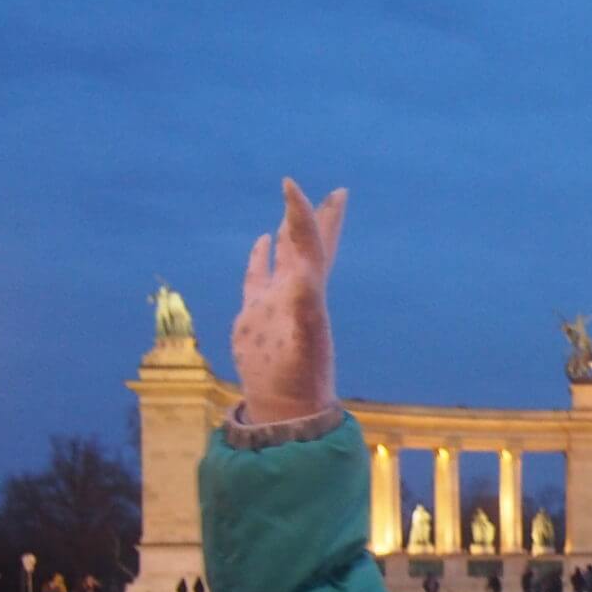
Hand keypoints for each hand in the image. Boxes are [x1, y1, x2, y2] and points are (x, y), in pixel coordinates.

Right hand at [233, 178, 347, 423]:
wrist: (285, 406)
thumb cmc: (298, 377)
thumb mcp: (303, 341)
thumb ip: (304, 308)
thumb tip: (305, 278)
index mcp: (309, 292)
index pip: (310, 243)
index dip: (305, 214)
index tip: (292, 185)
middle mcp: (296, 293)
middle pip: (310, 246)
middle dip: (320, 220)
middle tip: (336, 193)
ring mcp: (275, 303)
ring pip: (286, 259)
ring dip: (292, 234)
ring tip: (292, 211)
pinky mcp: (255, 316)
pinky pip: (257, 277)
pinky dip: (260, 258)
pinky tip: (262, 243)